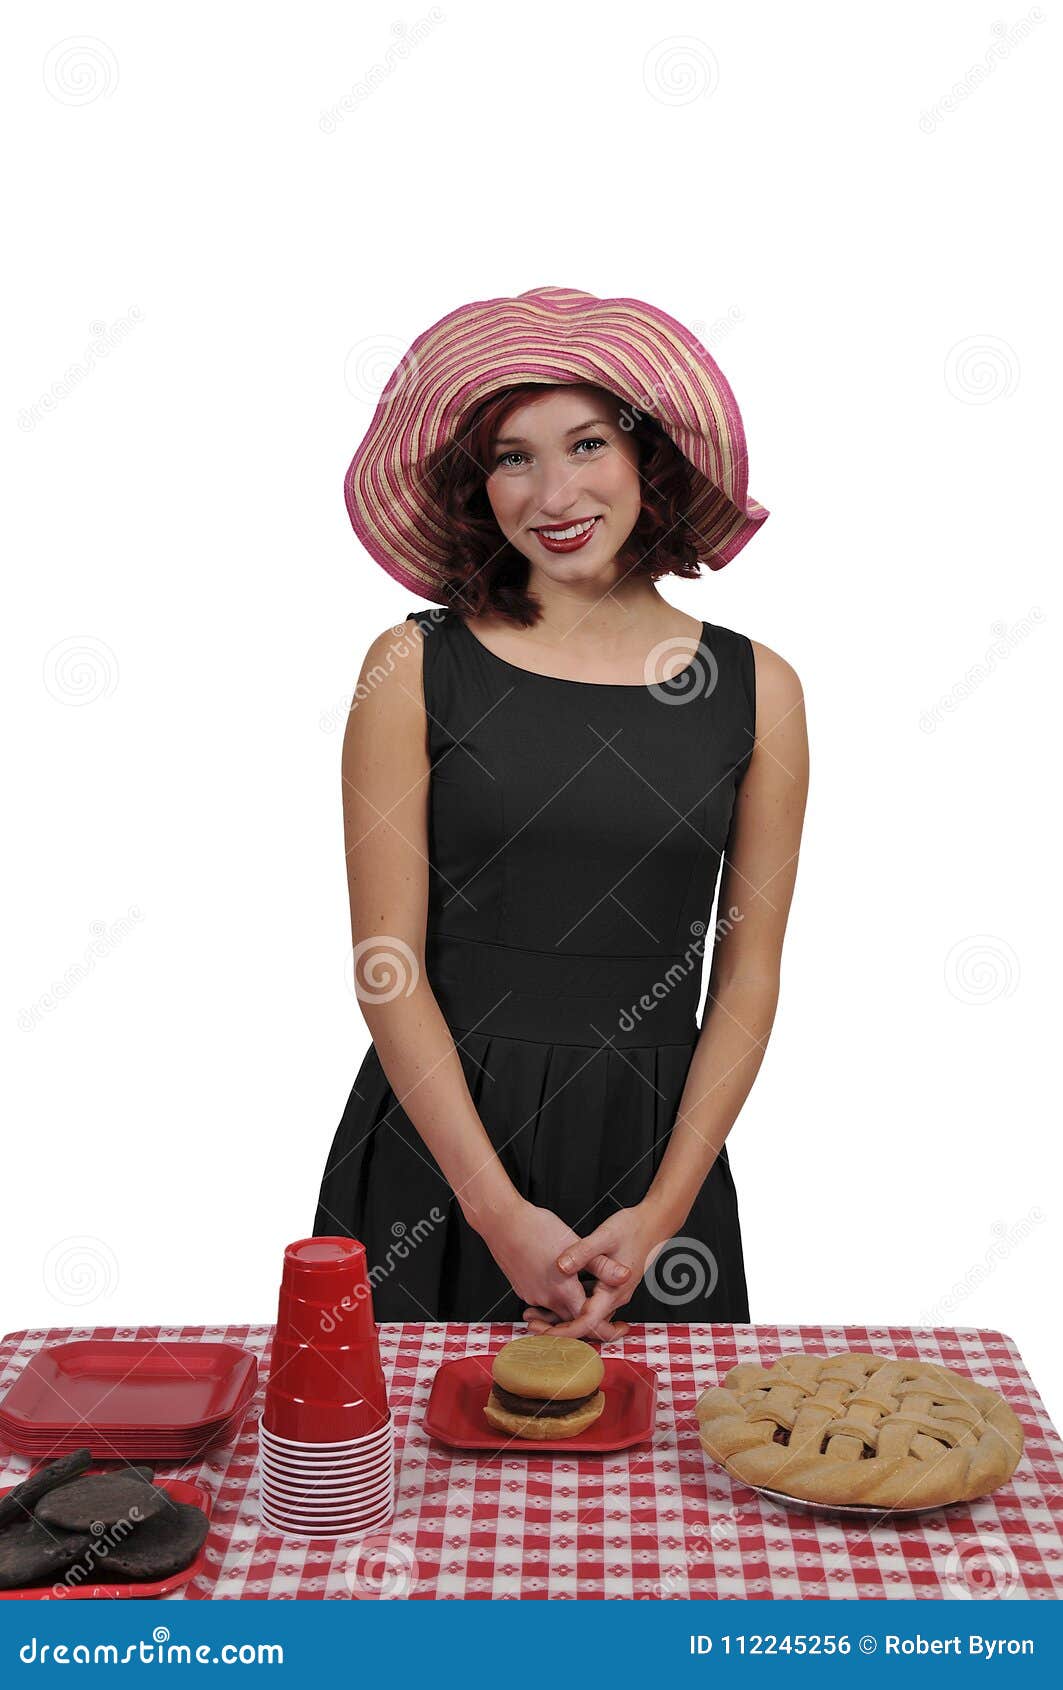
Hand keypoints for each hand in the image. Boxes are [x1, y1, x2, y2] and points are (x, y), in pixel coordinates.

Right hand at [479, 1197, 631, 1340]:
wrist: (501, 1222)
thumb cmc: (536, 1228)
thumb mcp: (575, 1243)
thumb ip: (601, 1265)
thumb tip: (625, 1276)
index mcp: (563, 1291)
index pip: (590, 1323)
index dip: (608, 1329)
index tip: (620, 1328)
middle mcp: (546, 1299)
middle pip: (574, 1320)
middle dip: (591, 1318)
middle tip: (610, 1313)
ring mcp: (532, 1296)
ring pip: (558, 1311)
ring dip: (573, 1308)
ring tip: (589, 1294)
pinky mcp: (523, 1289)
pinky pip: (544, 1302)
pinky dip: (557, 1299)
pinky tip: (563, 1282)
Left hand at [522, 1204, 666, 1341]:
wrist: (654, 1223)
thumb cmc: (632, 1228)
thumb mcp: (605, 1236)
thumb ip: (582, 1252)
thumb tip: (560, 1266)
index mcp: (614, 1290)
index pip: (588, 1322)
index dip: (564, 1331)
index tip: (542, 1332)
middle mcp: (615, 1298)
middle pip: (585, 1324)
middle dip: (558, 1328)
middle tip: (531, 1324)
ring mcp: (613, 1294)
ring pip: (586, 1315)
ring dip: (562, 1317)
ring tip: (535, 1313)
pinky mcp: (608, 1287)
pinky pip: (588, 1303)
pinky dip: (570, 1303)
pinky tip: (553, 1296)